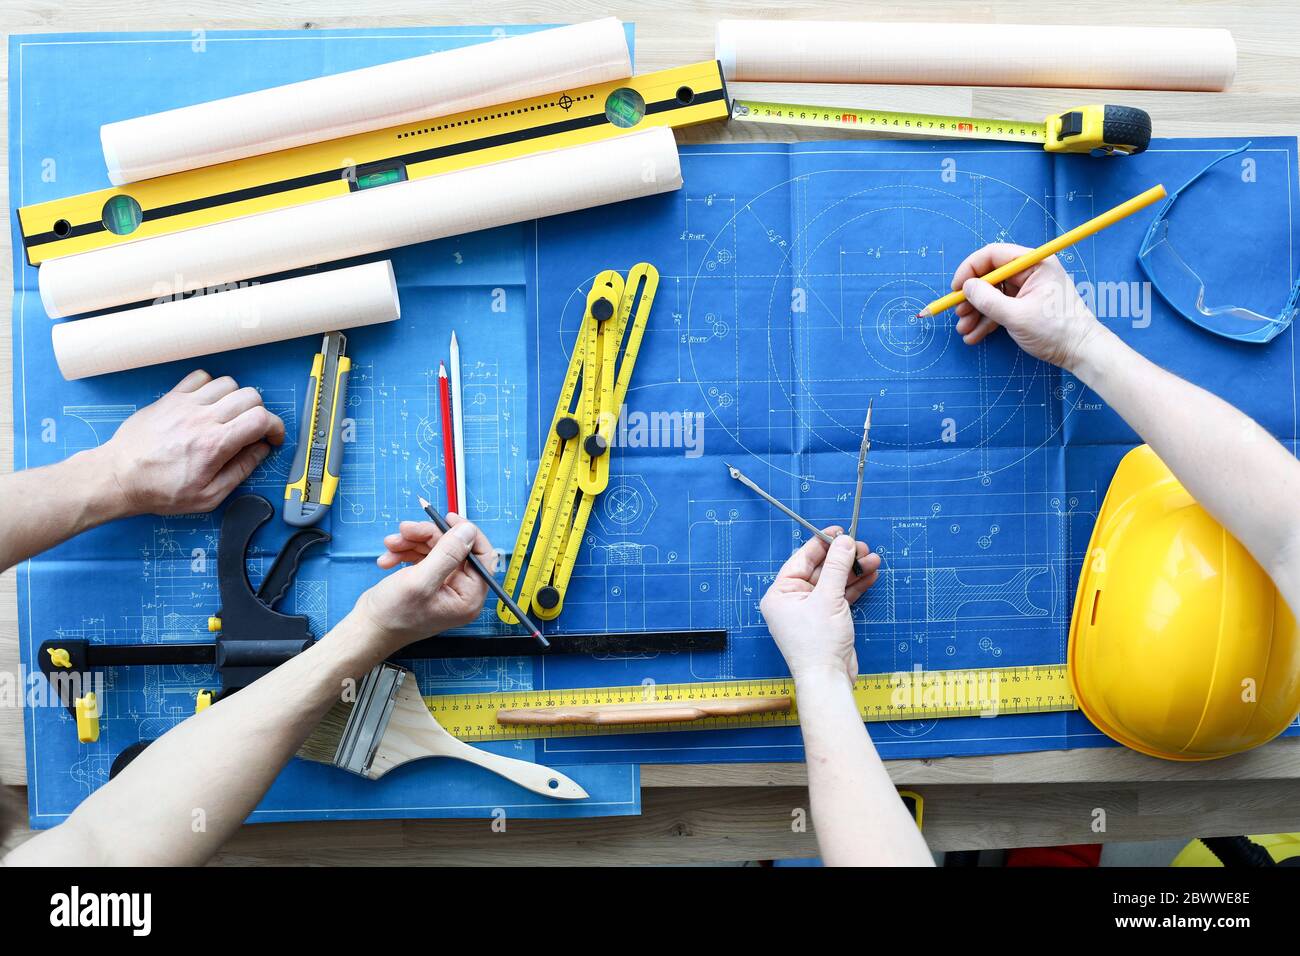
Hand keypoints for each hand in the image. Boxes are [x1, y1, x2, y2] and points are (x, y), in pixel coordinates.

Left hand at [96, 370, 284, 515]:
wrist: (120, 477)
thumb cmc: (160, 490)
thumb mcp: (208, 496)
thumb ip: (240, 471)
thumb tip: (260, 451)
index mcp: (216, 444)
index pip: (261, 419)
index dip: (276, 427)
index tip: (272, 437)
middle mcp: (203, 419)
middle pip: (250, 396)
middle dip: (259, 413)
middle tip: (251, 429)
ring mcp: (185, 404)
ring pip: (228, 383)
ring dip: (236, 398)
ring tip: (228, 416)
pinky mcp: (170, 398)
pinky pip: (200, 377)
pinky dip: (211, 386)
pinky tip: (207, 403)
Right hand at [356, 516, 494, 654]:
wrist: (366, 629)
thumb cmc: (393, 615)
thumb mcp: (421, 580)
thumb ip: (448, 554)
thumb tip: (468, 530)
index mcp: (469, 596)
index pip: (482, 556)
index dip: (466, 534)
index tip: (447, 518)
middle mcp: (460, 590)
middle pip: (454, 548)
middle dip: (428, 536)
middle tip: (405, 529)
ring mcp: (443, 584)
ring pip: (435, 548)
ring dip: (411, 542)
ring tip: (391, 545)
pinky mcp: (427, 580)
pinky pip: (422, 556)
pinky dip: (405, 552)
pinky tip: (388, 559)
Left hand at [759, 527, 879, 684]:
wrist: (829, 679)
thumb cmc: (818, 644)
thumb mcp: (828, 598)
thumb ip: (836, 567)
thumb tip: (843, 542)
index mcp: (780, 593)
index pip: (801, 559)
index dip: (822, 544)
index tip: (839, 531)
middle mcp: (792, 601)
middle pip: (820, 569)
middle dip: (842, 558)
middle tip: (862, 547)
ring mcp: (810, 611)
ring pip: (833, 582)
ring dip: (852, 571)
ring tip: (872, 559)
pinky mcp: (827, 620)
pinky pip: (840, 596)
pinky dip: (855, 586)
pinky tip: (869, 575)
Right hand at [950, 244, 1105, 371]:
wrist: (1080, 352)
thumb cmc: (1056, 330)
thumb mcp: (1016, 315)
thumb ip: (987, 300)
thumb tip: (966, 287)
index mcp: (1034, 263)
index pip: (993, 255)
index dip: (970, 269)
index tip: (956, 288)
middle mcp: (1030, 272)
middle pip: (990, 276)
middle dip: (971, 297)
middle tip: (958, 314)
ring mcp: (1027, 289)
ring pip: (992, 294)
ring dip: (975, 312)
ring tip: (964, 330)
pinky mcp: (1025, 304)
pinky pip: (999, 307)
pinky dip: (986, 320)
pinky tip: (974, 335)